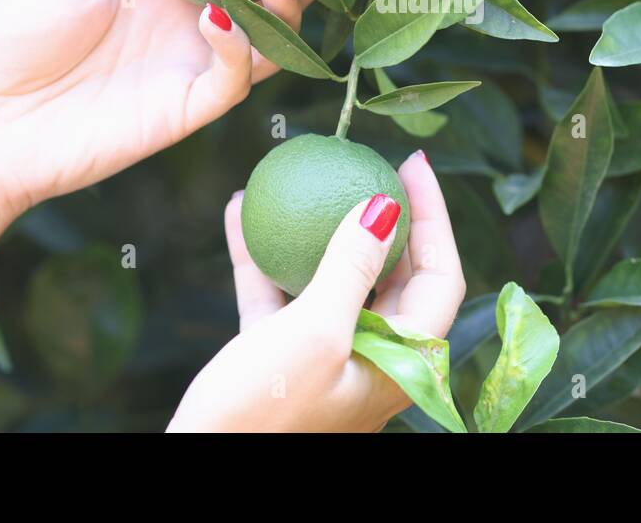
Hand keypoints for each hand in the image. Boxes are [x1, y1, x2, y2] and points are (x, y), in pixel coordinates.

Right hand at [168, 150, 465, 431]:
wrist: (201, 477)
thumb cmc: (265, 417)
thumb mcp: (314, 334)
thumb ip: (353, 268)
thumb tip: (387, 207)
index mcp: (402, 361)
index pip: (439, 275)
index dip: (433, 216)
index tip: (412, 165)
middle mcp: (372, 358)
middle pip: (391, 272)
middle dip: (378, 214)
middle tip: (364, 163)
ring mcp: (325, 358)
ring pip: (330, 278)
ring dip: (313, 228)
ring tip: (298, 178)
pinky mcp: (277, 360)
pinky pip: (279, 295)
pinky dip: (263, 256)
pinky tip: (237, 212)